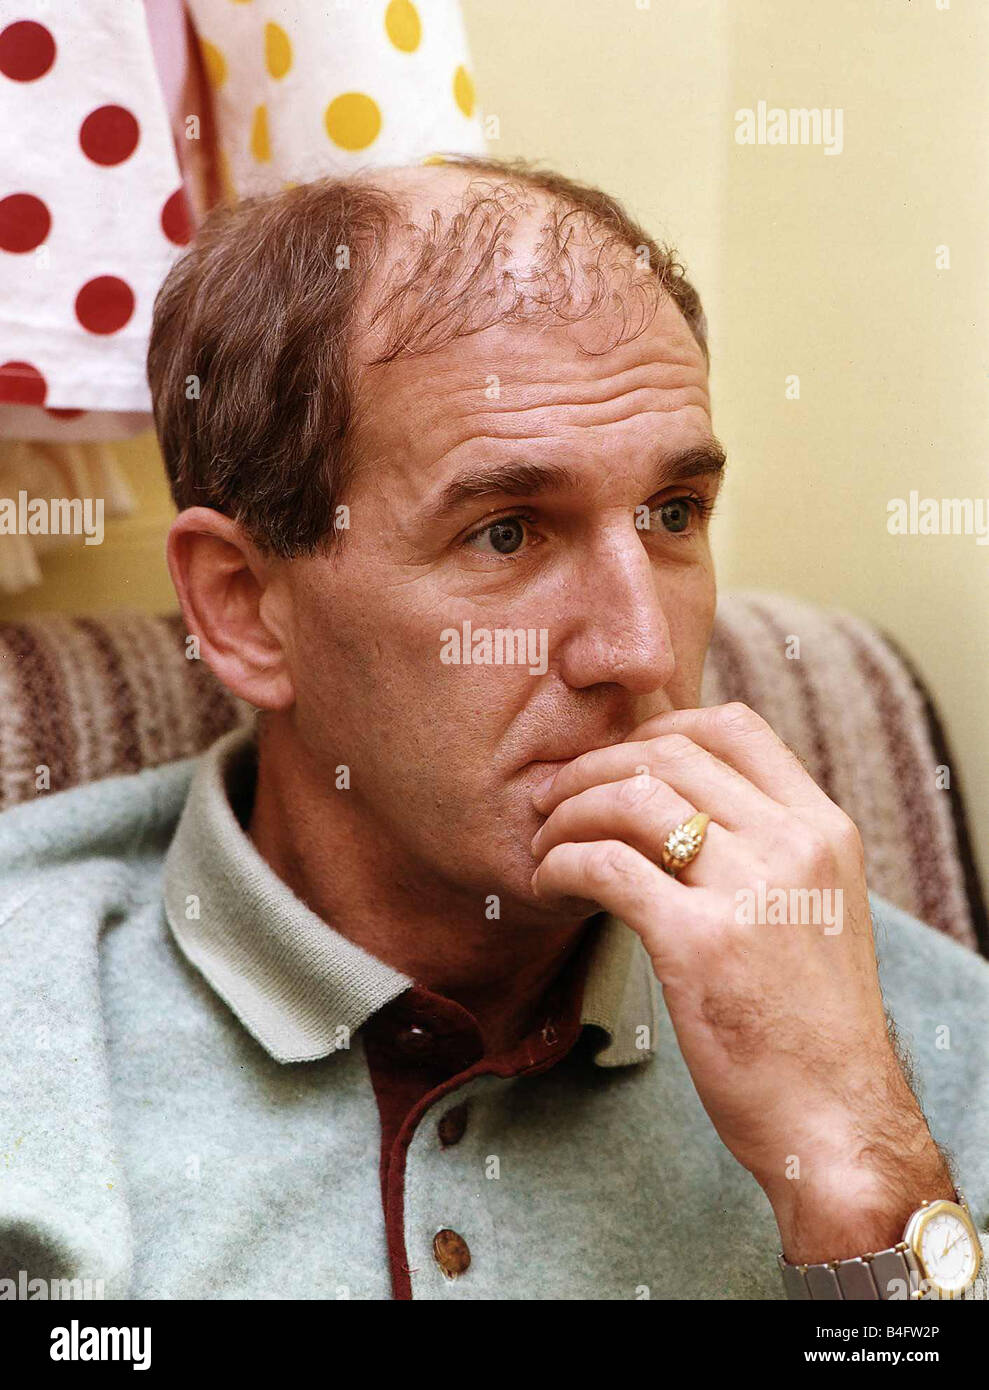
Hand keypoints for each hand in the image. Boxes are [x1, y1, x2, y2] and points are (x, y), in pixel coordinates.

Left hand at [529, 702, 952, 1262]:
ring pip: (631, 799)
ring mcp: (750, 891)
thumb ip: (768, 849)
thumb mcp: (816, 910)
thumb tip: (682, 804)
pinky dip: (562, 864)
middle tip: (554, 797)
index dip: (659, 727)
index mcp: (824, 829)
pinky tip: (548, 884)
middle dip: (595, 766)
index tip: (615, 760)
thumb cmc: (812, 1023)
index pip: (735, 726)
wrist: (837, 1121)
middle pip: (670, 753)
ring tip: (545, 842)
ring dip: (569, 813)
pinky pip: (608, 866)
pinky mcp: (699, 943)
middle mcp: (793, 846)